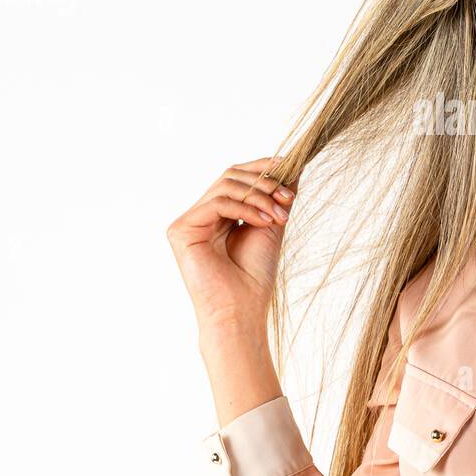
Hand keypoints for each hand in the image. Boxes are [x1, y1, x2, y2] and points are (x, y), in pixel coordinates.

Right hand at [167, 155, 296, 344]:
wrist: (241, 311)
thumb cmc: (254, 276)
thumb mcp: (272, 225)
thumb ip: (278, 196)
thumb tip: (294, 163)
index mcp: (219, 214)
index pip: (237, 177)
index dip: (261, 167)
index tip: (288, 164)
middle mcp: (201, 215)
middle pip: (230, 176)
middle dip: (263, 182)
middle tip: (287, 197)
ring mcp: (189, 222)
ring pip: (225, 185)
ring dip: (259, 195)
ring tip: (280, 214)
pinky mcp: (180, 230)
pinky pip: (216, 203)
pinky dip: (245, 208)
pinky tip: (264, 221)